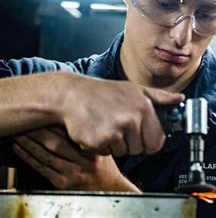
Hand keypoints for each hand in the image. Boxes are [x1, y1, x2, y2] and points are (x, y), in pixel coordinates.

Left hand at [12, 127, 139, 191]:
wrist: (109, 189)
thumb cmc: (105, 167)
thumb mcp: (102, 148)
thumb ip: (88, 137)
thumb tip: (68, 119)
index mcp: (93, 150)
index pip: (70, 134)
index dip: (54, 123)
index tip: (44, 113)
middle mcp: (83, 161)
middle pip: (56, 143)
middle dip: (39, 132)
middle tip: (27, 122)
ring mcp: (72, 173)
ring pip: (46, 156)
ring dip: (30, 144)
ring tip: (20, 133)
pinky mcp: (62, 183)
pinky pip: (42, 169)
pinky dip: (29, 158)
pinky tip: (21, 150)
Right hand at [59, 74, 184, 155]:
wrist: (72, 95)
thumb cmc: (105, 92)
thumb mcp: (135, 89)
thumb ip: (160, 97)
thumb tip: (180, 99)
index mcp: (144, 107)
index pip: (158, 140)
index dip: (150, 141)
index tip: (142, 136)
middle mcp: (132, 119)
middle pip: (141, 149)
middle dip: (133, 144)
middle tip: (121, 129)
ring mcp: (115, 131)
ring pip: (124, 152)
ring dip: (116, 144)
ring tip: (107, 125)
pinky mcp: (98, 141)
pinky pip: (107, 153)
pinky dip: (101, 146)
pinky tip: (97, 129)